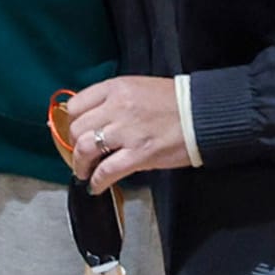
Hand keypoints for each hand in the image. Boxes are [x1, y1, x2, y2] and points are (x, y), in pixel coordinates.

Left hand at [61, 74, 193, 191]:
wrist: (203, 113)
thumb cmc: (174, 102)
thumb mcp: (137, 88)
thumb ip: (113, 100)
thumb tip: (92, 119)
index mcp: (116, 88)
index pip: (76, 105)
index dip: (72, 122)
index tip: (75, 132)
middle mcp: (117, 107)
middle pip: (77, 128)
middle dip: (74, 144)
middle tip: (80, 154)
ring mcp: (127, 131)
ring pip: (85, 149)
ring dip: (80, 165)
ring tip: (84, 172)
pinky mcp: (140, 154)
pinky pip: (107, 171)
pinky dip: (97, 181)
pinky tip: (96, 186)